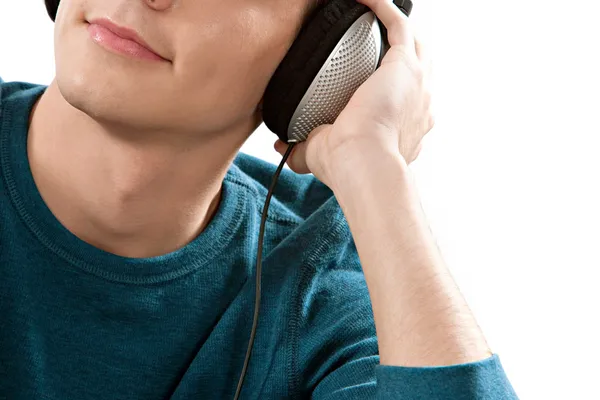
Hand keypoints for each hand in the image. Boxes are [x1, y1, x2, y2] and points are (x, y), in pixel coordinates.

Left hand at [274, 0, 433, 188]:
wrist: (362, 162)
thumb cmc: (347, 166)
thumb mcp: (321, 155)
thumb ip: (302, 150)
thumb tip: (282, 147)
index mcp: (406, 127)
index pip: (404, 100)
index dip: (391, 86)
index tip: (370, 79)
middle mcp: (420, 105)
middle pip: (417, 65)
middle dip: (398, 50)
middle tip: (371, 39)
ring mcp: (418, 84)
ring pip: (412, 41)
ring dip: (391, 23)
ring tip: (367, 12)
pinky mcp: (406, 64)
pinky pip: (398, 22)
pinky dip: (382, 8)